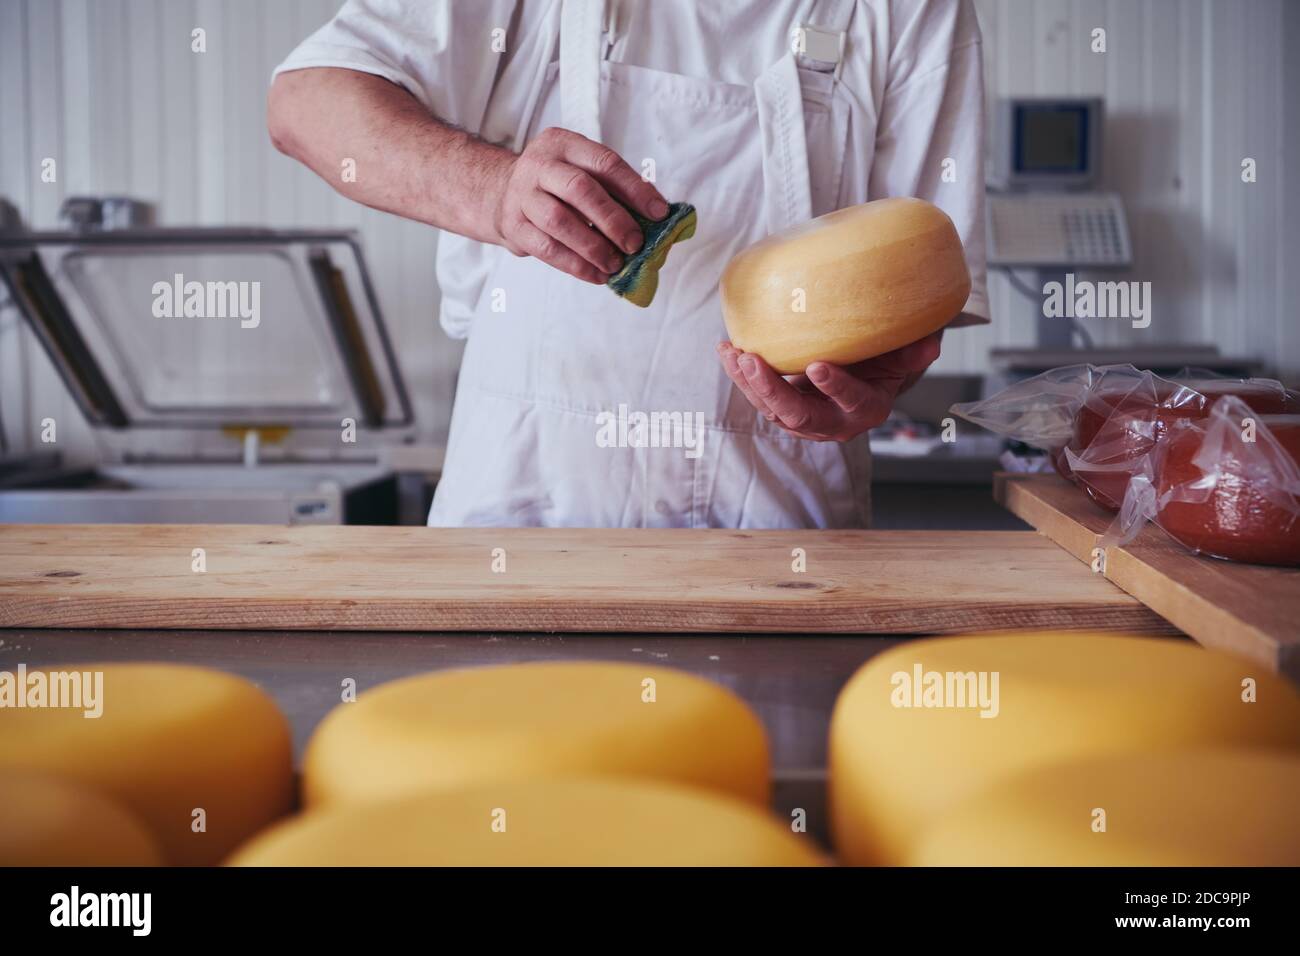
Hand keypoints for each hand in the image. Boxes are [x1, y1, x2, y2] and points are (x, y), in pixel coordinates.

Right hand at [487, 127, 669, 283]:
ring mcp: (522, 195)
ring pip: (560, 222)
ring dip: (594, 247)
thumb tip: (656, 216)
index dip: (636, 189)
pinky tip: (597, 274)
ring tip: (616, 263)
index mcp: (563, 144)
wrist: (499, 192)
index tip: (659, 213)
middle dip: (613, 219)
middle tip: (635, 243)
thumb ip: (614, 187)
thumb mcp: (580, 170)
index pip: (605, 163)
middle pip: (580, 189)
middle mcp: (539, 164)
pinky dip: (576, 265)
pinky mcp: (513, 225)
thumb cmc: (555, 184)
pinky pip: (547, 249)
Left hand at [716, 333, 942, 441]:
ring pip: (771, 409)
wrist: (866, 377)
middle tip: (753, 361)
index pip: (850, 401)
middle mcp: (833, 422)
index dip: (835, 386)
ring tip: (732, 352)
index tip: (817, 366)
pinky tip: (727, 350)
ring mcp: (805, 421)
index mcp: (866, 409)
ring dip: (748, 382)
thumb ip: (912, 352)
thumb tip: (930, 345)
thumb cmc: (885, 362)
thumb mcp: (902, 358)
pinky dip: (741, 375)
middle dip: (772, 389)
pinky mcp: (783, 411)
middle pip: (798, 415)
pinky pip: (759, 397)